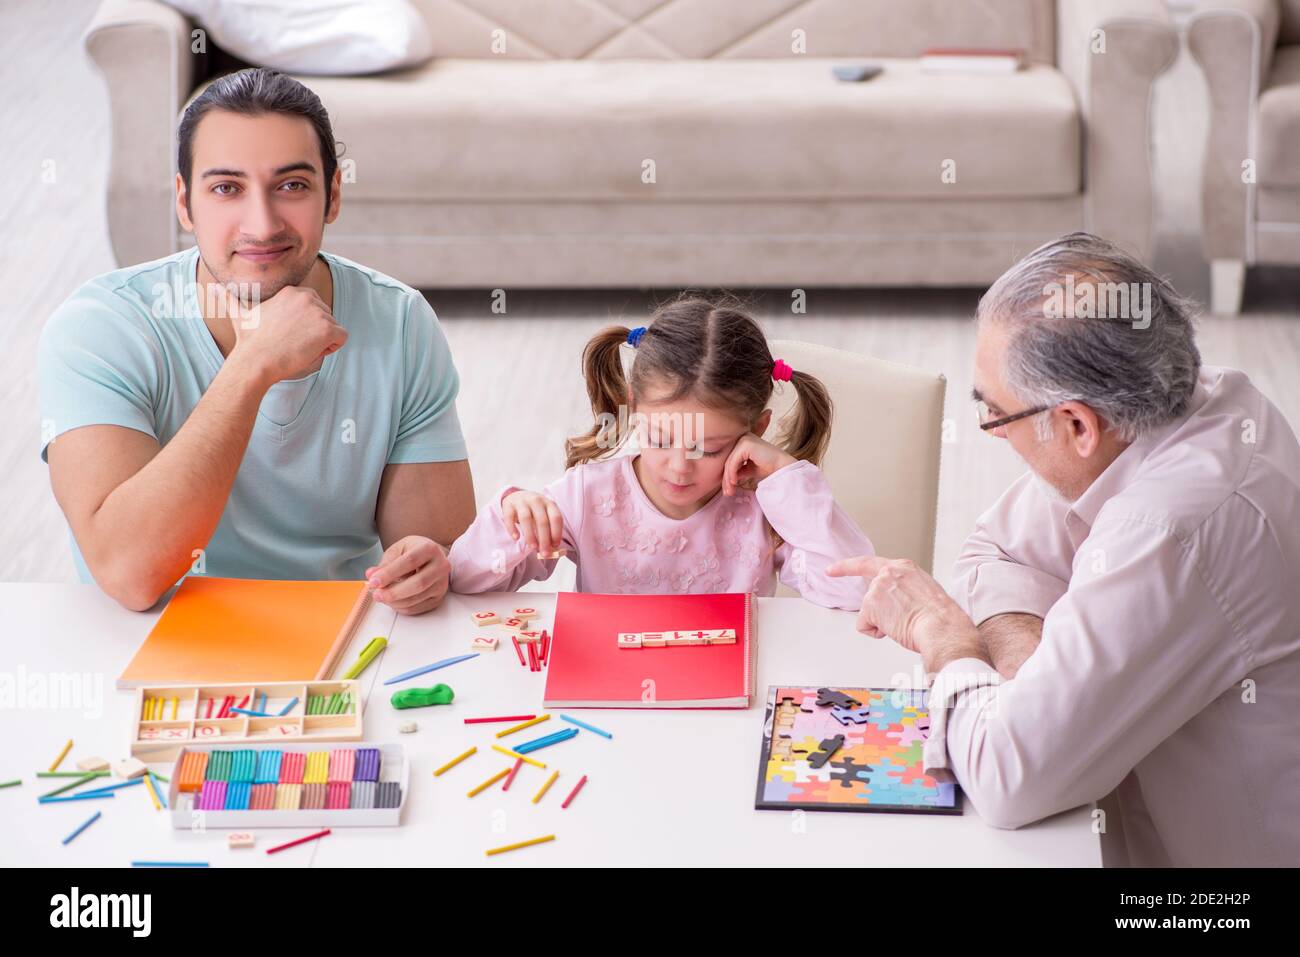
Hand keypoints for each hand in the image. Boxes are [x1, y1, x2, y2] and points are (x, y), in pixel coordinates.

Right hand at [224, 284, 347, 386]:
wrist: (256, 361)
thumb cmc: (249, 342)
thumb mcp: (240, 315)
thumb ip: (228, 299)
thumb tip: (211, 288)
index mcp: (292, 291)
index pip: (314, 308)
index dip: (304, 325)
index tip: (286, 334)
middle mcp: (306, 297)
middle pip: (326, 317)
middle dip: (314, 333)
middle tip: (291, 342)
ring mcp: (318, 312)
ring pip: (333, 329)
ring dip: (321, 342)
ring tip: (297, 347)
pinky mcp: (327, 328)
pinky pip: (341, 339)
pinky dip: (331, 349)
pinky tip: (309, 351)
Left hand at [365, 536, 449, 614]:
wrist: (431, 558)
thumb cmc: (413, 552)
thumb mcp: (398, 551)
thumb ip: (385, 563)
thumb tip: (371, 575)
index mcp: (429, 549)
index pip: (410, 561)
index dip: (390, 573)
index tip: (374, 581)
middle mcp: (440, 566)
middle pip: (418, 583)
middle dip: (393, 592)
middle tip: (376, 594)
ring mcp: (442, 583)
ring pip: (417, 598)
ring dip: (395, 602)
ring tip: (381, 597)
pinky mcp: (438, 598)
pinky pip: (417, 608)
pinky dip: (401, 607)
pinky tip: (392, 602)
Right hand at [501, 490, 564, 556]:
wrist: (516, 496)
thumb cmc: (534, 511)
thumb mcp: (544, 516)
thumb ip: (548, 530)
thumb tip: (551, 550)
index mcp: (549, 503)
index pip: (556, 518)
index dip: (556, 532)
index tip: (555, 545)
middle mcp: (536, 500)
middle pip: (542, 521)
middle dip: (544, 539)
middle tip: (544, 553)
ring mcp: (522, 501)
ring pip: (526, 518)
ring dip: (530, 535)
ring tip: (533, 547)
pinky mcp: (508, 505)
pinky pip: (509, 517)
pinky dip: (512, 528)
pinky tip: (516, 538)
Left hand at [722, 433, 795, 495]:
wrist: (782, 467)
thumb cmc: (769, 467)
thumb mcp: (748, 469)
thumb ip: (737, 470)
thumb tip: (726, 478)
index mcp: (743, 441)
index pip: (730, 459)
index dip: (727, 475)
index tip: (727, 489)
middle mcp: (743, 437)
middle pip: (728, 460)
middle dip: (726, 478)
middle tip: (727, 492)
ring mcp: (744, 439)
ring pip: (729, 461)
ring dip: (728, 478)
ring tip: (730, 491)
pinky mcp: (746, 444)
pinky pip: (733, 461)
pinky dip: (732, 473)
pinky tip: (735, 482)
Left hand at [827, 555, 985, 672]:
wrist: (941, 626)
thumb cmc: (940, 615)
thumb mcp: (924, 590)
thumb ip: (905, 589)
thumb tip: (901, 602)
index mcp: (904, 568)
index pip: (869, 563)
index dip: (847, 567)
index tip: (832, 569)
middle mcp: (888, 573)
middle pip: (869, 595)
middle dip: (873, 609)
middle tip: (896, 618)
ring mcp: (877, 588)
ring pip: (870, 612)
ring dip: (885, 622)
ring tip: (906, 623)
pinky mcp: (870, 605)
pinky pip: (865, 626)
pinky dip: (876, 632)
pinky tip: (895, 629)